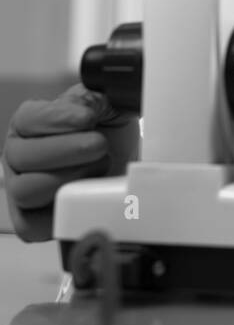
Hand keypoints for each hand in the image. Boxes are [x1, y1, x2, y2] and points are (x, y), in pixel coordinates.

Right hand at [2, 84, 139, 242]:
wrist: (125, 163)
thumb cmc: (107, 132)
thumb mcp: (105, 104)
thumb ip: (93, 98)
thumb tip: (88, 106)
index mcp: (28, 123)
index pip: (27, 119)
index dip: (58, 119)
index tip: (88, 118)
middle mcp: (18, 156)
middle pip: (22, 157)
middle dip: (68, 150)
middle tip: (100, 145)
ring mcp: (22, 190)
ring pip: (26, 191)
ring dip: (67, 180)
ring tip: (98, 168)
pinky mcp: (34, 221)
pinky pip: (33, 226)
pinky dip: (61, 214)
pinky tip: (85, 196)